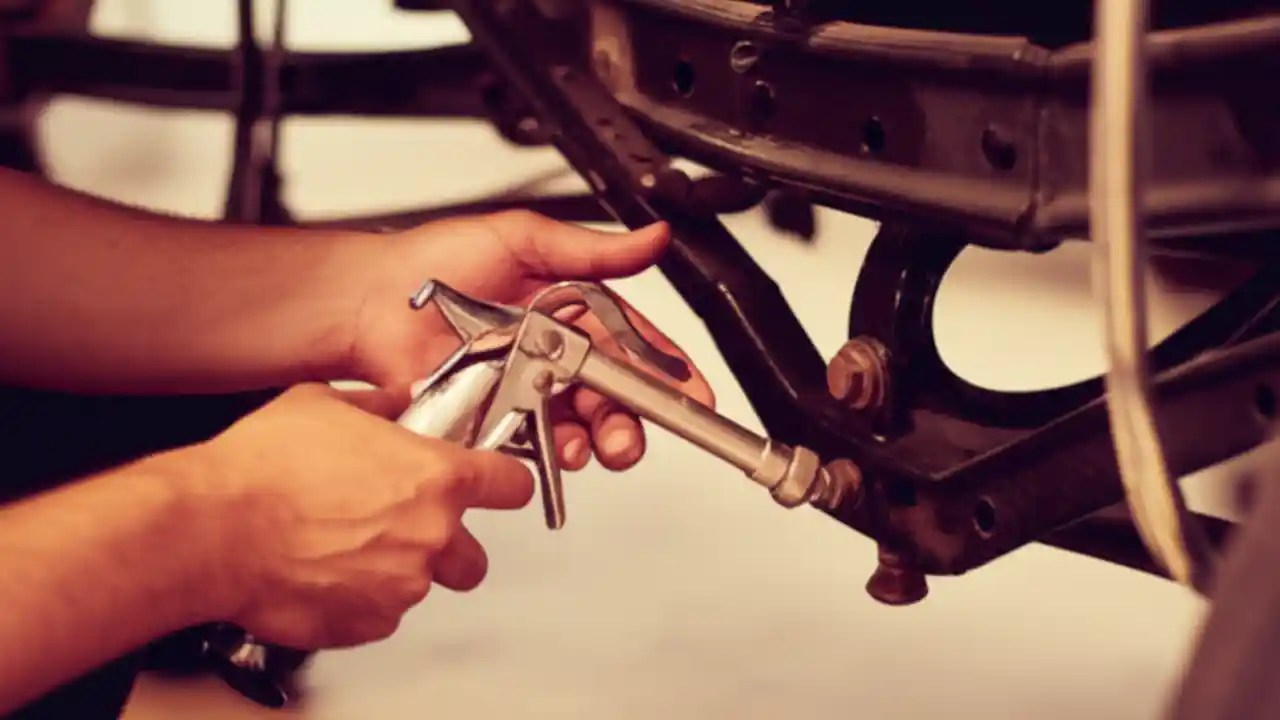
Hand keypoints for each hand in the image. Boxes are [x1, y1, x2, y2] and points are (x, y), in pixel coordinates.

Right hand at [188, 383, 533, 648]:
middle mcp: (431, 536)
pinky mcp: (367, 624)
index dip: (505, 484)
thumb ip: (377, 406)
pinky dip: (360, 600)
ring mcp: (402, 586)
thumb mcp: (324, 405)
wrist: (212, 529)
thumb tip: (394, 401)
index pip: (512, 485)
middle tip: (404, 528)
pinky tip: (323, 571)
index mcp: (436, 478)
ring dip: (396, 571)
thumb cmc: (262, 469)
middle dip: (448, 545)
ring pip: (421, 586)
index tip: (497, 486)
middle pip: (474, 556)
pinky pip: (380, 615)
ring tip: (345, 547)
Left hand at [344, 210, 714, 472]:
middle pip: (616, 396)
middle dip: (633, 420)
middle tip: (631, 433)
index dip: (667, 370)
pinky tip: (554, 449)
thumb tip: (653, 239)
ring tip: (590, 444)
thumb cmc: (435, 263)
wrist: (371, 303)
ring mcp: (528, 390)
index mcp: (573, 311)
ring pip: (581, 426)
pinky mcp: (497, 419)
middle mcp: (556, 354)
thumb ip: (592, 251)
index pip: (635, 344)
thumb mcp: (523, 239)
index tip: (691, 393)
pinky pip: (534, 444)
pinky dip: (548, 453)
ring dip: (595, 440)